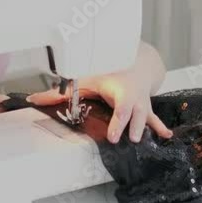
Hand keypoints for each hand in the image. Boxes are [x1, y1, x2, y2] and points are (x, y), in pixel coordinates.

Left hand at [27, 72, 172, 143]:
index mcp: (119, 91)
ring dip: (150, 128)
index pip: (120, 108)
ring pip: (148, 117)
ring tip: (155, 139)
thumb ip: (61, 92)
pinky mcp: (146, 109)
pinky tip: (168, 136)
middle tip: (132, 139)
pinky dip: (161, 127)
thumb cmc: (107, 71)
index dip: (117, 122)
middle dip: (135, 126)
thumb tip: (33, 99)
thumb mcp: (86, 78)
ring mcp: (142, 105)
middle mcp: (133, 99)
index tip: (112, 136)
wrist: (132, 62)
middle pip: (137, 114)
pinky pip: (155, 118)